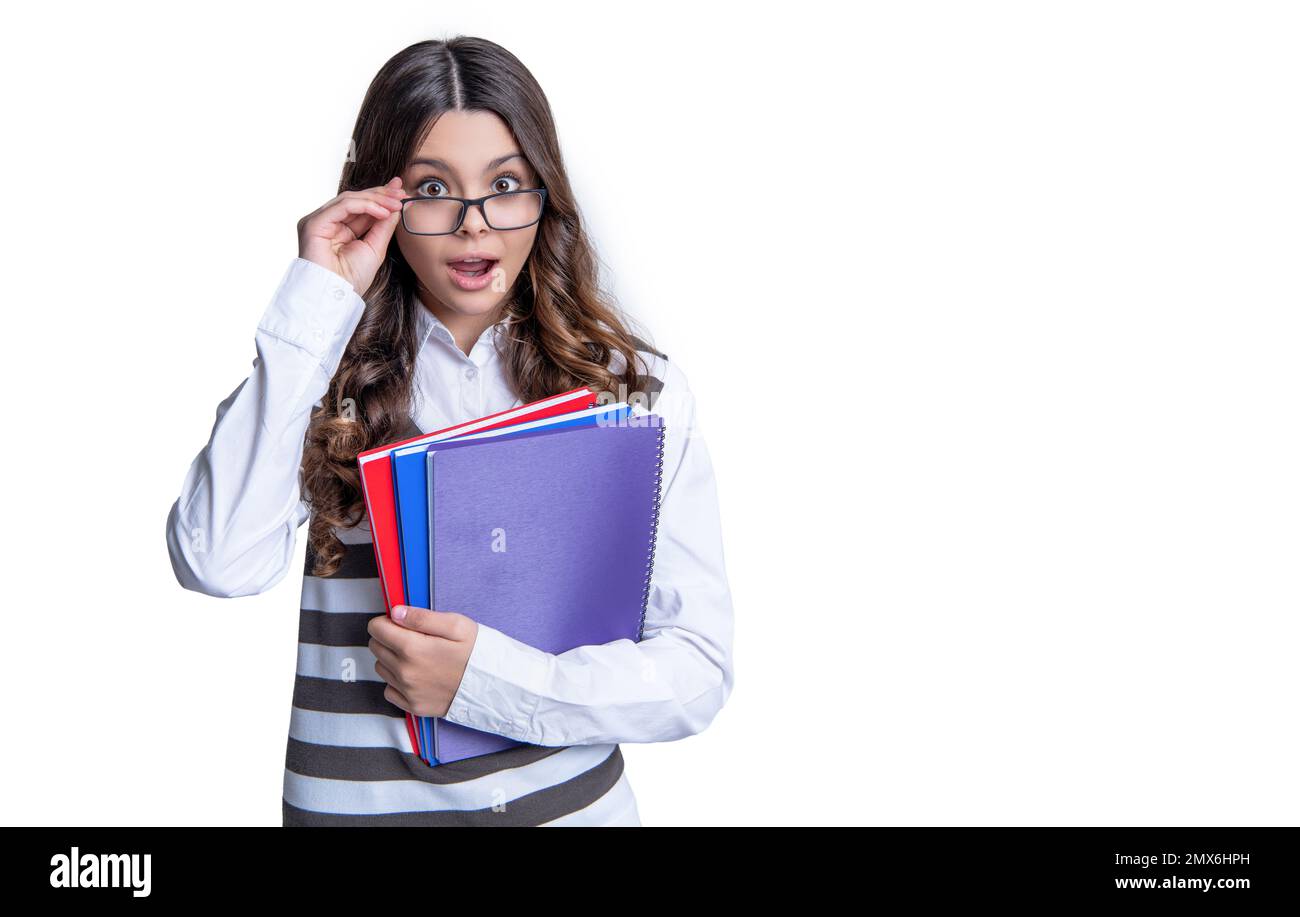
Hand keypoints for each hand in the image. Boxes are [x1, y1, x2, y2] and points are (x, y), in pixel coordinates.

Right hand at [297, 176, 405, 296]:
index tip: (401, 192)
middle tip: (401, 192)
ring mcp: (319, 221)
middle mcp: (327, 222)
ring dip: (376, 199)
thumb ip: (383, 226)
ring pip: (350, 199)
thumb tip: (396, 207)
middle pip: (356, 199)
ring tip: (396, 203)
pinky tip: (383, 211)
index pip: (361, 207)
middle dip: (381, 194)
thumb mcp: (375, 247)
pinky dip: (365, 206)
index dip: (381, 197)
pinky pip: (343, 206)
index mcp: (339, 228)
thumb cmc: (352, 279)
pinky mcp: (314, 223)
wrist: (337, 295)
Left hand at [367, 606, 478, 717]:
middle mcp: (405, 672)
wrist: (495, 686)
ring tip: (416, 657)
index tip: (400, 622)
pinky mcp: (414, 707)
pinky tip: (416, 676)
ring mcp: (408, 692)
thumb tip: (395, 612)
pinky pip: (389, 691)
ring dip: (391, 659)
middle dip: (387, 638)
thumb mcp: (457, 625)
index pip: (376, 629)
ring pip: (381, 668)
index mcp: (412, 648)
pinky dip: (396, 682)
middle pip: (376, 647)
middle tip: (411, 637)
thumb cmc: (477, 651)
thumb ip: (422, 617)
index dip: (386, 621)